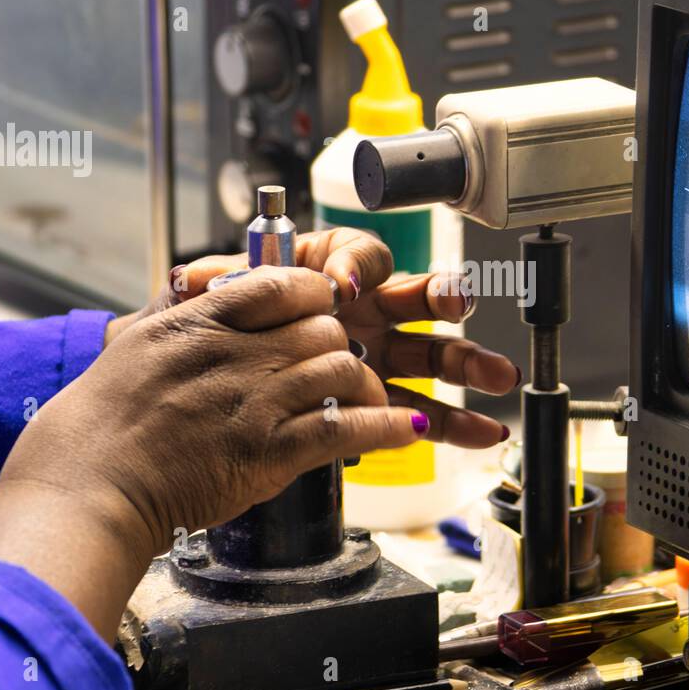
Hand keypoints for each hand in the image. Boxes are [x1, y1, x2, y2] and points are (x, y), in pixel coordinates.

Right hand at [0, 265, 428, 636]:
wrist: (86, 489)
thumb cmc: (96, 426)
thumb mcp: (133, 346)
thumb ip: (174, 312)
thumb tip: (194, 284)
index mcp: (200, 322)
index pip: (282, 284)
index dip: (314, 294)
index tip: (323, 307)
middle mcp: (233, 355)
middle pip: (322, 326)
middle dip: (340, 343)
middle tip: (342, 361)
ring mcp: (253, 403)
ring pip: (340, 368)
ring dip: (366, 384)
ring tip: (372, 398)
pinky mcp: (267, 453)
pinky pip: (345, 428)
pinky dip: (386, 427)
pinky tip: (411, 429)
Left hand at [122, 228, 521, 447]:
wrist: (211, 400)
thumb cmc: (220, 342)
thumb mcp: (212, 310)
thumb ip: (212, 289)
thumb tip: (194, 279)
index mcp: (327, 276)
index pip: (356, 256)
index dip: (356, 266)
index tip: (343, 285)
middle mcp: (362, 312)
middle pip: (411, 298)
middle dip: (438, 297)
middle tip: (454, 302)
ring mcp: (377, 356)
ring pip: (429, 354)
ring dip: (466, 361)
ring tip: (495, 374)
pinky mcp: (381, 400)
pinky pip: (421, 410)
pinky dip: (454, 422)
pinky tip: (482, 433)